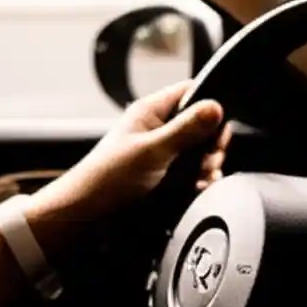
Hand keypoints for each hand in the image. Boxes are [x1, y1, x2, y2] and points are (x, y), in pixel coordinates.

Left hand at [25, 81, 230, 261]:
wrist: (88, 214)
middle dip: (212, 144)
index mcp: (152, 111)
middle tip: (210, 160)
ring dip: (208, 165)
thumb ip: (186, 129)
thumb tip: (216, 107)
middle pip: (202, 125)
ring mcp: (162, 153)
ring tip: (204, 177)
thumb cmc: (107, 177)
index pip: (191, 92)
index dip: (210, 106)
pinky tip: (200, 187)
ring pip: (199, 151)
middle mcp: (158, 128)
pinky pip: (192, 172)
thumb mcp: (153, 149)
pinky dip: (200, 180)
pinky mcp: (164, 175)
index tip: (218, 128)